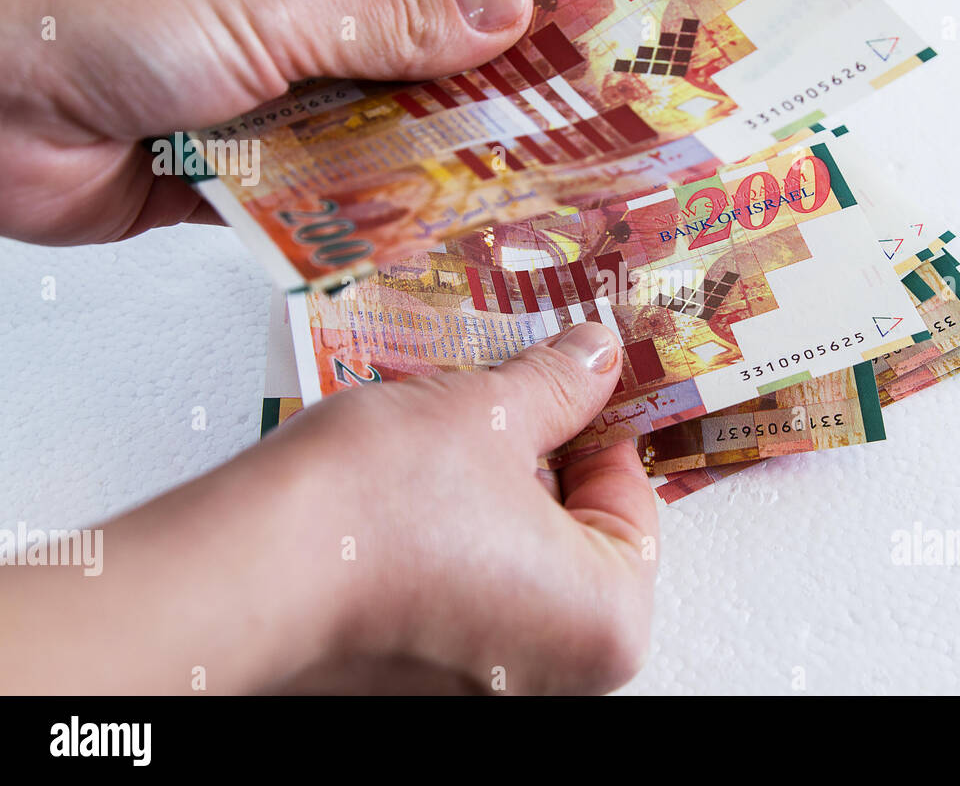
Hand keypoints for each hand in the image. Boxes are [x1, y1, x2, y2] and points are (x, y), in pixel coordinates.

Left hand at [0, 0, 531, 243]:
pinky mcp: (208, 173)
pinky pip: (292, 198)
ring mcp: (232, 97)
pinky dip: (332, 216)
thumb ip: (389, 25)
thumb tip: (502, 8)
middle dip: (443, 108)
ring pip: (342, 138)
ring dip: (393, 167)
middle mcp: (253, 18)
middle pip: (377, 68)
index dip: (473, 21)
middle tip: (529, 144)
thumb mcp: (266, 4)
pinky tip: (392, 233)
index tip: (544, 58)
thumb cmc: (92, 8)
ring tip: (482, 198)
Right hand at [0, 322, 658, 694]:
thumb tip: (596, 358)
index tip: (580, 382)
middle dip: (540, 459)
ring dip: (491, 493)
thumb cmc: (369, 513)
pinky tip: (412, 492)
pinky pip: (464, 590)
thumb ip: (561, 385)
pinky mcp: (422, 679)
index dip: (601, 426)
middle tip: (509, 400)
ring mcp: (484, 683)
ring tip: (450, 439)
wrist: (244, 569)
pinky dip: (450, 538)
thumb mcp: (489, 413)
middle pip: (574, 534)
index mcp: (606, 621)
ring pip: (515, 559)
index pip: (634, 502)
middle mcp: (554, 674)